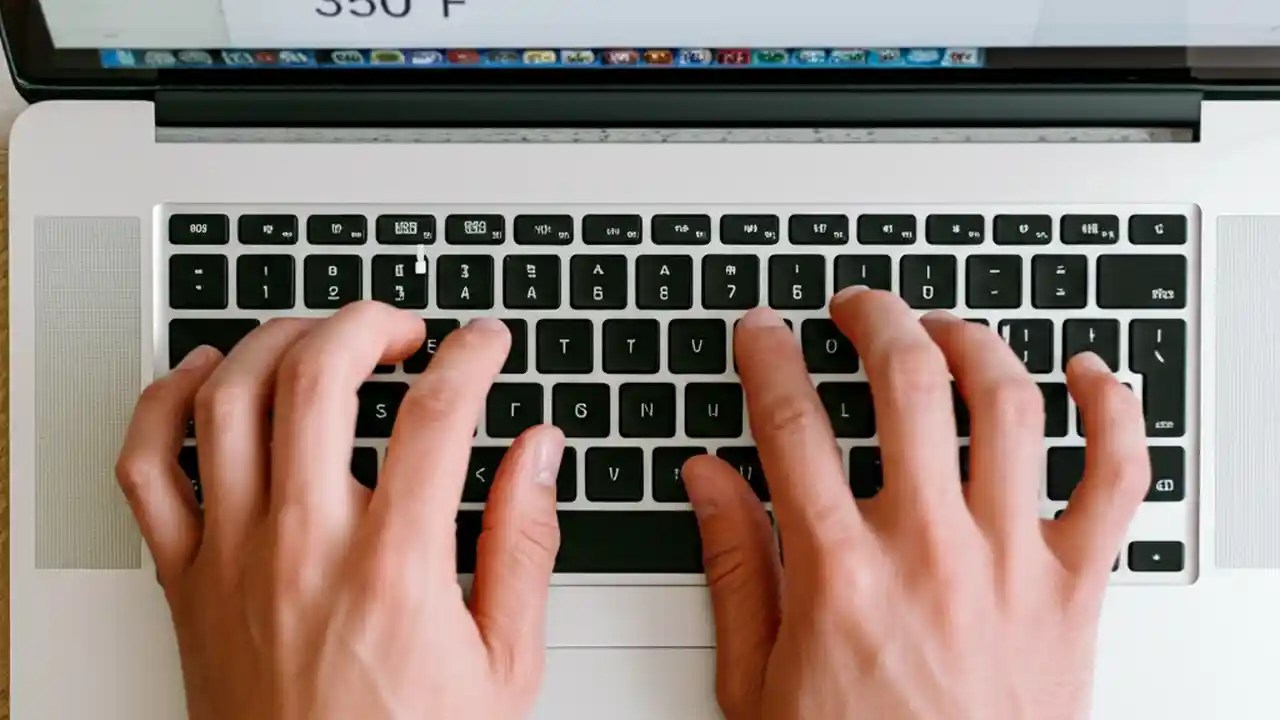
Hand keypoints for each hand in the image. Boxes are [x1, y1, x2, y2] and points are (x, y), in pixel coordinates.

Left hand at [115, 303, 564, 719]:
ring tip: (322, 340)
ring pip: (229, 399)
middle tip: (404, 331)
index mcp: (396, 569)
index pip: (438, 415)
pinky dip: (164, 401)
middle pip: (319, 378)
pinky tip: (203, 375)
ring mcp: (232, 558)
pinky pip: (147, 467)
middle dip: (369, 324)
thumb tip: (537, 455)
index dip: (471, 356)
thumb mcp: (505, 664)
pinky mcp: (184, 580)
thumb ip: (524, 546)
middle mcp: (305, 548)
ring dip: (278, 341)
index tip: (485, 344)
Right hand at [684, 289, 1148, 719]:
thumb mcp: (757, 681)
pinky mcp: (1074, 588)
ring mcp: (1011, 563)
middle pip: (906, 384)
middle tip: (856, 307)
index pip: (792, 424)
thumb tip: (709, 480)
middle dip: (874, 319)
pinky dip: (1112, 411)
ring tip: (943, 331)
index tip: (762, 332)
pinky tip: (1086, 375)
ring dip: (972, 343)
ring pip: (1007, 407)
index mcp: (841, 572)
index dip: (768, 357)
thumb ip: (734, 568)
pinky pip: (1115, 480)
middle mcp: (931, 551)